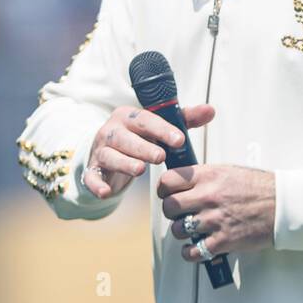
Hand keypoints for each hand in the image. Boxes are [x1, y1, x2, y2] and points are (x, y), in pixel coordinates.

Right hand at [82, 104, 215, 198]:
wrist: (108, 151)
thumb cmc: (140, 137)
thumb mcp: (160, 127)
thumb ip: (185, 119)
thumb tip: (210, 110)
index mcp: (129, 116)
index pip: (146, 119)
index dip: (162, 129)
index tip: (179, 140)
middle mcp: (112, 130)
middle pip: (126, 137)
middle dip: (142, 146)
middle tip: (160, 157)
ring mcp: (100, 150)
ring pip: (111, 155)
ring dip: (124, 162)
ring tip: (140, 170)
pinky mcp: (93, 169)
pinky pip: (92, 176)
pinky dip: (96, 184)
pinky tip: (106, 192)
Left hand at [158, 164, 275, 260]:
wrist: (283, 205)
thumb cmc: (259, 187)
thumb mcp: (229, 171)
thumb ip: (205, 176)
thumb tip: (183, 182)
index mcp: (209, 175)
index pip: (169, 180)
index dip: (164, 189)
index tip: (167, 193)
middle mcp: (208, 196)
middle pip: (169, 207)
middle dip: (171, 211)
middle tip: (180, 212)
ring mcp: (214, 220)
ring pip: (178, 230)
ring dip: (182, 231)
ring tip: (193, 229)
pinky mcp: (223, 241)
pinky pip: (192, 252)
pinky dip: (190, 252)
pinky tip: (195, 247)